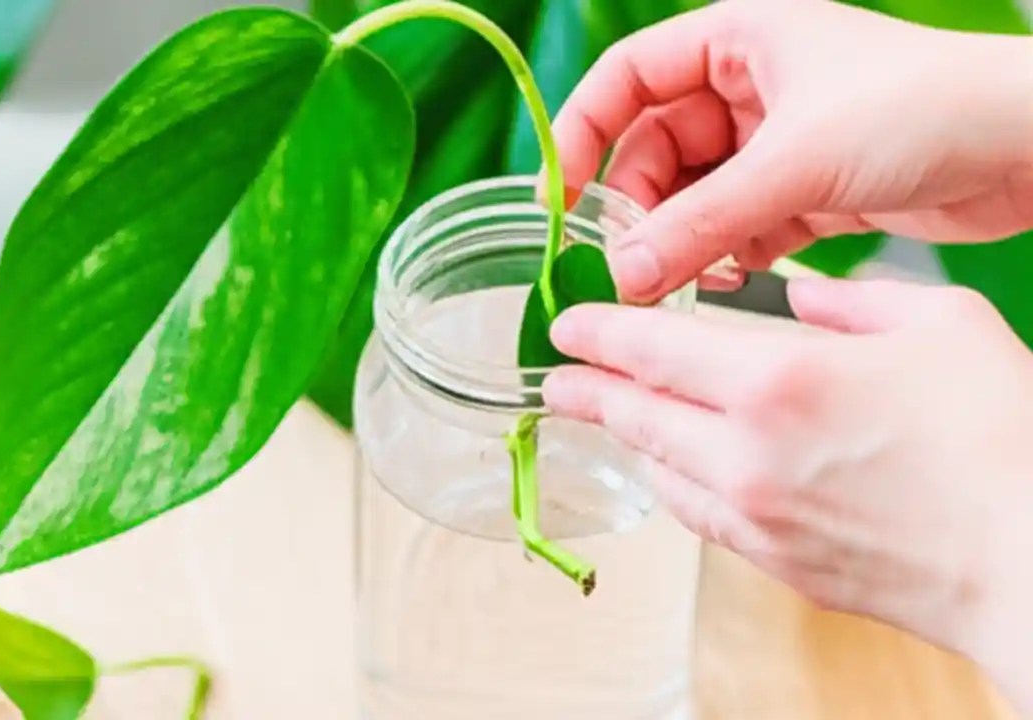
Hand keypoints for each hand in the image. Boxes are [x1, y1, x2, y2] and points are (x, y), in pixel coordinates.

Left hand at [542, 277, 1032, 709]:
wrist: (1032, 557)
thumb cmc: (1001, 434)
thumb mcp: (936, 322)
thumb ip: (851, 299)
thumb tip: (802, 300)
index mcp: (775, 382)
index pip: (648, 352)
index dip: (595, 335)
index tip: (564, 325)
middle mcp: (745, 454)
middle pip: (636, 416)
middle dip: (587, 392)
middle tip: (556, 379)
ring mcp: (756, 517)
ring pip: (660, 470)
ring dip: (628, 439)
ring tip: (609, 417)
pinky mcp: (776, 562)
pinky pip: (699, 517)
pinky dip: (675, 485)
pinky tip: (673, 471)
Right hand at [550, 0, 1032, 302]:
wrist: (1029, 149)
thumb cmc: (922, 109)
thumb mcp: (793, 164)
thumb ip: (697, 224)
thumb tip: (619, 276)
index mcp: (737, 39)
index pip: (628, 78)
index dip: (585, 130)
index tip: (561, 193)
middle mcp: (749, 86)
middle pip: (652, 147)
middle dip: (633, 206)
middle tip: (620, 263)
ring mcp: (774, 142)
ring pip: (690, 196)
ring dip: (675, 240)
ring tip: (667, 283)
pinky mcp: (803, 193)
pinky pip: (733, 227)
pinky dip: (719, 257)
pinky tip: (719, 283)